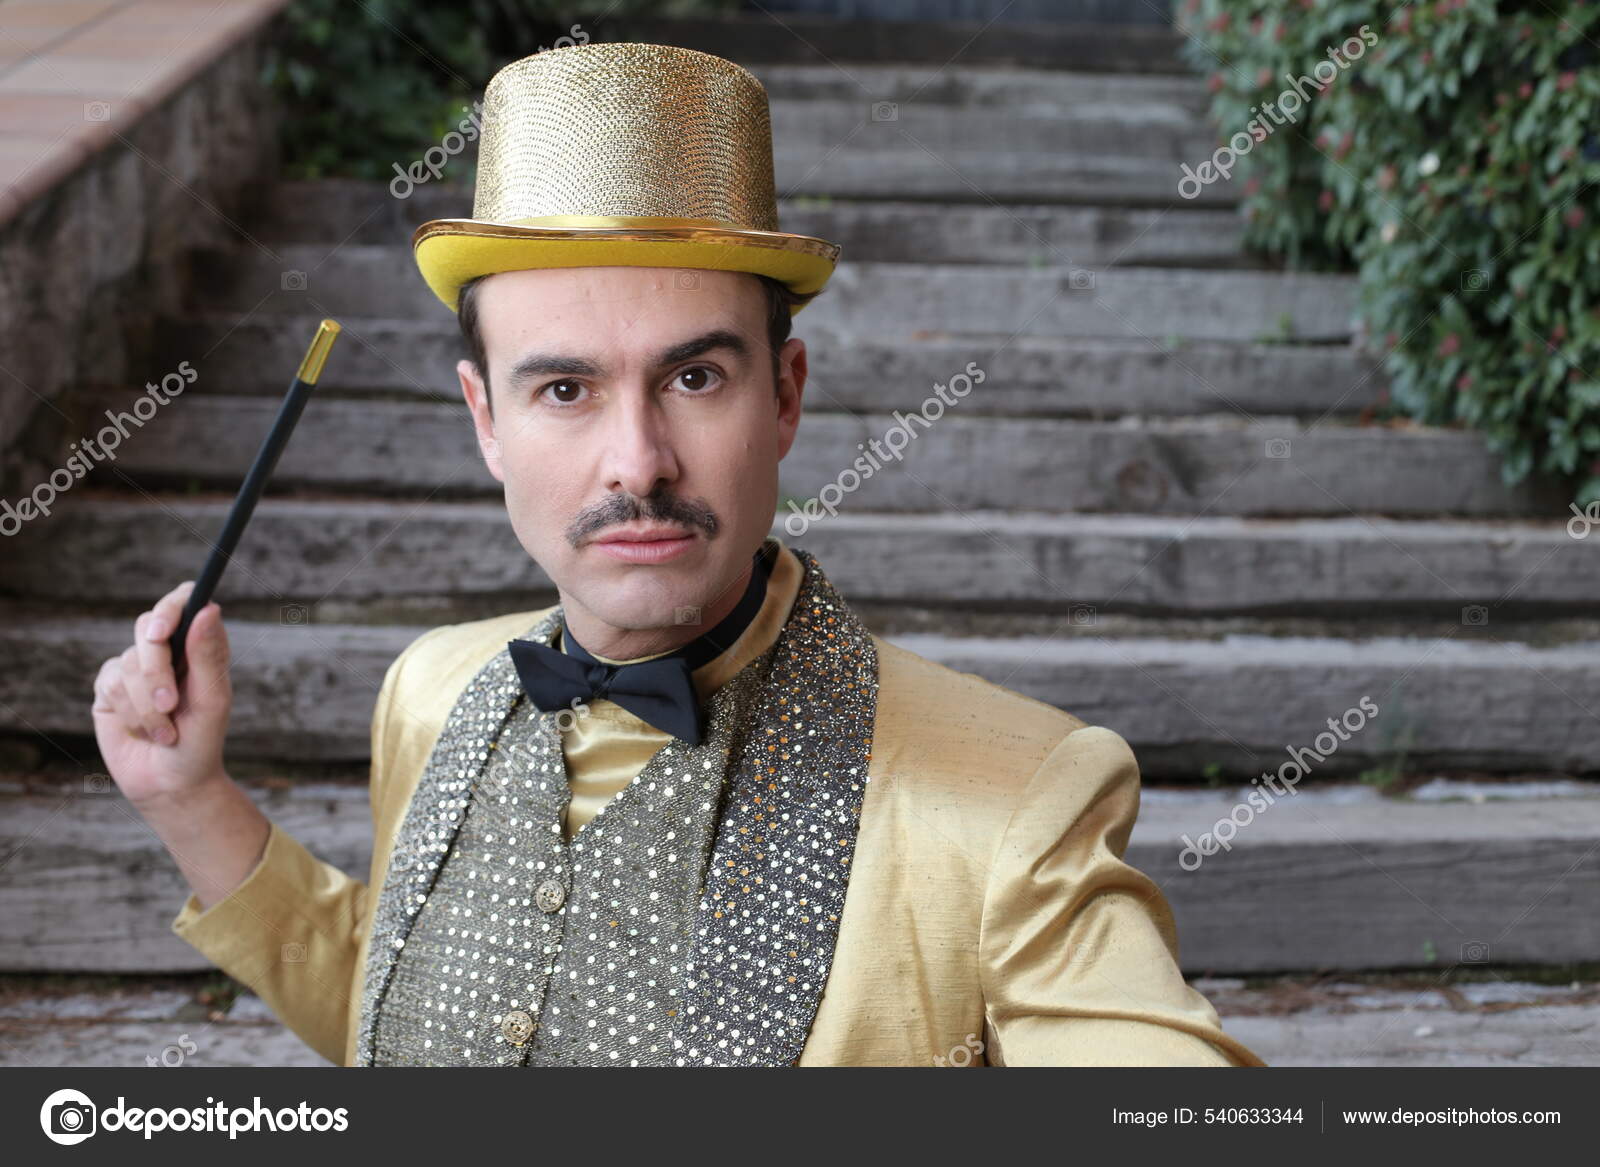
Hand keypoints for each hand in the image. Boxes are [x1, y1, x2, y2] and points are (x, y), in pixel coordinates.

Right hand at [92, 580, 232, 805]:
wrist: (171, 784)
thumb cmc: (201, 742)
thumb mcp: (212, 701)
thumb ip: (209, 656)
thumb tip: (209, 609)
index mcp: (199, 645)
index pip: (185, 601)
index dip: (171, 607)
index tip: (162, 632)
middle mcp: (167, 650)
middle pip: (148, 628)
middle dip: (156, 670)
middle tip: (169, 704)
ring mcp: (135, 667)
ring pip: (128, 662)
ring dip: (146, 704)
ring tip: (165, 731)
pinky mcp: (110, 687)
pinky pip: (110, 683)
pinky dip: (129, 711)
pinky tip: (143, 731)